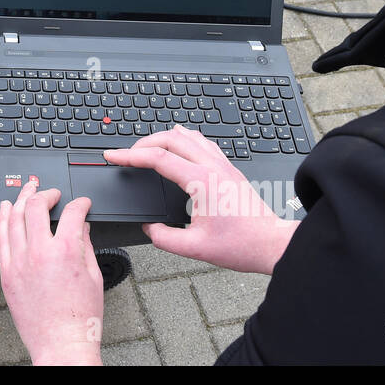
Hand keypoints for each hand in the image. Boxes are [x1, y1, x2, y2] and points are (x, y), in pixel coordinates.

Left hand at [0, 181, 103, 365]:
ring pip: (15, 218)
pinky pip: (2, 240)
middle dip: (46, 193)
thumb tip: (83, 228)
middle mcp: (40, 252)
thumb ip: (86, 246)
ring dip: (21, 199)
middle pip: (37, 207)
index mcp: (67, 251)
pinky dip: (4, 220)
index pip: (72, 212)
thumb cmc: (79, 318)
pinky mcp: (7, 274)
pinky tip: (7, 210)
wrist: (61, 344)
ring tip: (26, 190)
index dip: (80, 203)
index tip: (82, 204)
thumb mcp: (94, 277)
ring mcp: (20, 262)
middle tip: (51, 192)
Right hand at [104, 125, 298, 274]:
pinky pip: (203, 142)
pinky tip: (180, 143)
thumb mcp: (194, 249)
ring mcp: (223, 165)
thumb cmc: (241, 245)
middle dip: (143, 143)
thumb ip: (164, 238)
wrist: (271, 244)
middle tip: (127, 154)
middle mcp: (213, 167)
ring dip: (163, 137)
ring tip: (147, 147)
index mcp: (202, 182)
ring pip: (188, 135)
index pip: (158, 158)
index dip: (130, 156)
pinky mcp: (229, 169)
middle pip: (171, 138)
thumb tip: (149, 228)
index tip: (113, 156)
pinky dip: (184, 138)